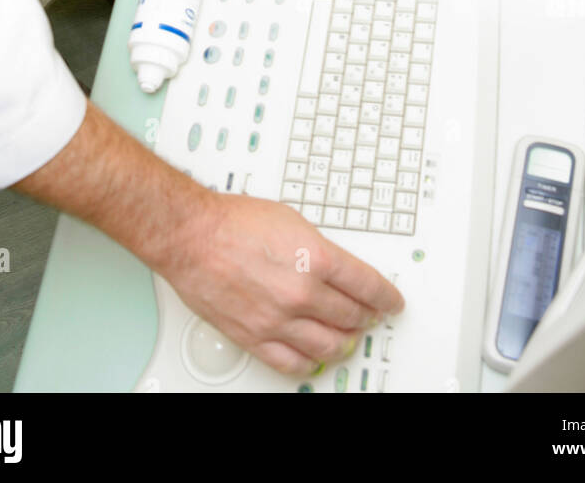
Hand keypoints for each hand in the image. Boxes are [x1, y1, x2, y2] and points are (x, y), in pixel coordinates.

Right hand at [155, 187, 404, 375]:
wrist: (193, 236)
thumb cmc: (232, 222)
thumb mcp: (292, 221)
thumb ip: (319, 249)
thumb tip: (336, 267)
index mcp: (316, 258)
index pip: (368, 286)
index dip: (386, 296)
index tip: (391, 300)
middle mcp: (301, 293)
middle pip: (352, 316)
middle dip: (367, 317)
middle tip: (370, 315)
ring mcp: (279, 319)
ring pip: (329, 345)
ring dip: (345, 342)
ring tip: (348, 337)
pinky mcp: (256, 337)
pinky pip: (293, 363)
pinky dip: (311, 363)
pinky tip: (315, 357)